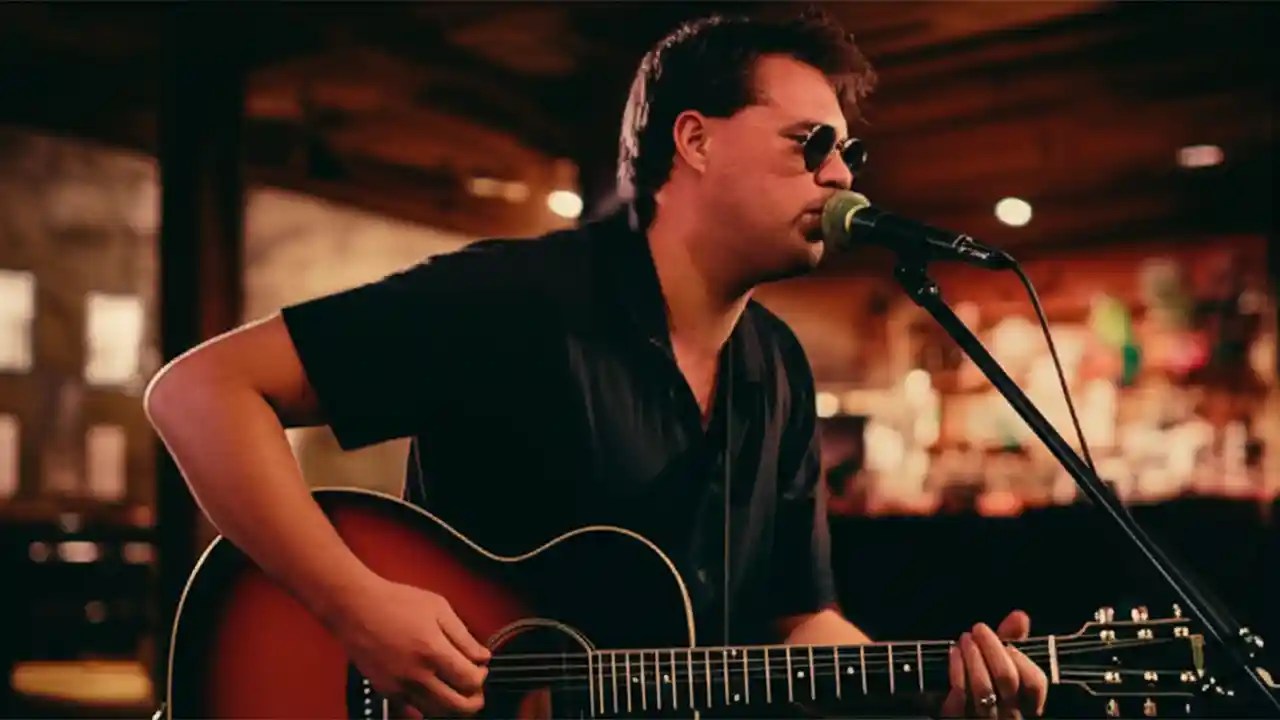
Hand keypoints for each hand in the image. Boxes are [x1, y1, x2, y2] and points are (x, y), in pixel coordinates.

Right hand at [329, 576, 490, 716]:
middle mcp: (416, 674)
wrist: (355, 607)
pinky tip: (433, 693)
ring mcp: (399, 686)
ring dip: (453, 705)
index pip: (470, 680)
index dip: (482, 676)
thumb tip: (482, 656)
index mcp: (433, 651)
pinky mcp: (386, 690)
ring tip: (458, 690)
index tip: (481, 667)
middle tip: (477, 688)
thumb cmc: (395, 601)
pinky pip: (413, 711)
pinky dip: (428, 707)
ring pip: (436, 712)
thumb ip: (464, 636)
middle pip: (457, 705)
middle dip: (474, 699)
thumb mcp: (438, 607)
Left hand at [940, 610, 1047, 717]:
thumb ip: (1012, 641)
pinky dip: (956, 671)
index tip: (1007, 642)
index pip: (1034, 683)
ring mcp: (986, 718)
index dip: (1021, 659)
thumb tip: (1020, 616)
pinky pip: (960, 697)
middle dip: (992, 648)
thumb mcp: (1002, 663)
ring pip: (984, 689)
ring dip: (972, 657)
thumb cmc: (987, 684)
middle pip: (1007, 680)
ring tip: (964, 639)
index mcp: (1026, 703)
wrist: (959, 711)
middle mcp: (1010, 713)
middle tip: (978, 629)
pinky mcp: (961, 718)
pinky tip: (953, 654)